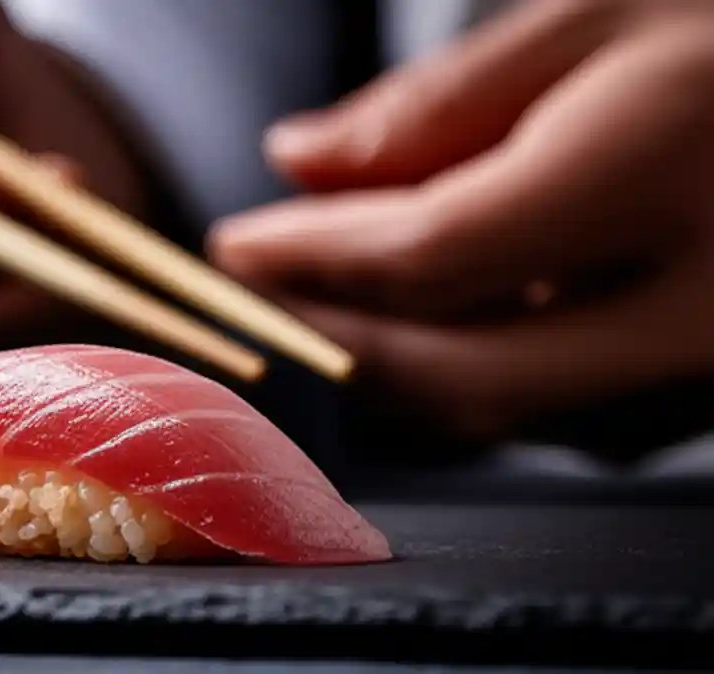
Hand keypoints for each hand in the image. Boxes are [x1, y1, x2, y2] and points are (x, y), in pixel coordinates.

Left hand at [210, 0, 713, 437]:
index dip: (310, 259)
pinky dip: (478, 368)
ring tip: (330, 297)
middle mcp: (703, 301)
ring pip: (507, 408)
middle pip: (462, 375)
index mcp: (663, 171)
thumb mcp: (598, 17)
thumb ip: (439, 104)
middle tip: (260, 301)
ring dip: (397, 366)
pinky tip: (444, 313)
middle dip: (336, 346)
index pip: (430, 255)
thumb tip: (293, 164)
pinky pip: (566, 409)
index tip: (233, 246)